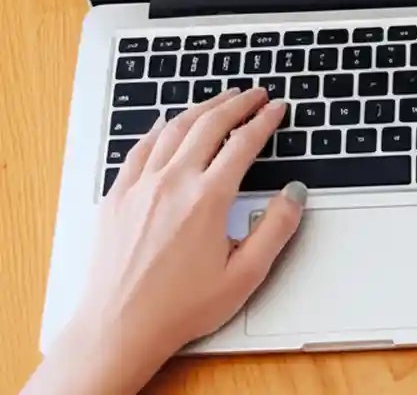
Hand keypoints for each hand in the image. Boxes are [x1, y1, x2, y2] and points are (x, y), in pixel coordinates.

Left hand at [25, 88, 306, 394]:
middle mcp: (172, 184)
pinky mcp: (117, 197)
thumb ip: (275, 229)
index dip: (265, 121)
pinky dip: (159, 128)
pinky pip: (140, 148)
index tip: (277, 109)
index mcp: (207, 200)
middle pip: (209, 125)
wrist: (119, 328)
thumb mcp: (244, 276)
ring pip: (173, 129)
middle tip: (255, 94)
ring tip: (220, 99)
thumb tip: (293, 194)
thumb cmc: (179, 308)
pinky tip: (167, 123)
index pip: (243, 143)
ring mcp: (140, 187)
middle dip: (237, 103)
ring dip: (201, 108)